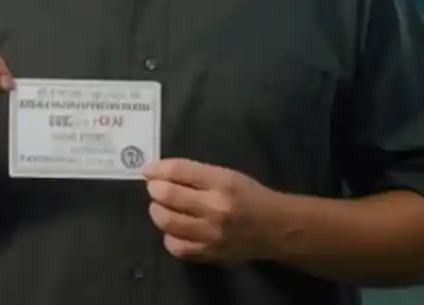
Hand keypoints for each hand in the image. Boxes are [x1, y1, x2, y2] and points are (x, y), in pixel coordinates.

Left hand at [143, 159, 278, 265]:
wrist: (275, 228)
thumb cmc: (248, 196)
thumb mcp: (226, 175)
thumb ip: (193, 174)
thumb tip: (156, 173)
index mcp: (222, 182)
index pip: (179, 171)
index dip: (157, 170)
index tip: (148, 171)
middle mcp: (216, 208)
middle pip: (168, 196)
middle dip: (155, 190)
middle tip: (156, 189)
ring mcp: (212, 234)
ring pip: (167, 222)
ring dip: (158, 212)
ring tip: (162, 208)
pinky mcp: (210, 254)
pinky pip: (177, 247)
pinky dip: (169, 237)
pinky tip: (175, 230)